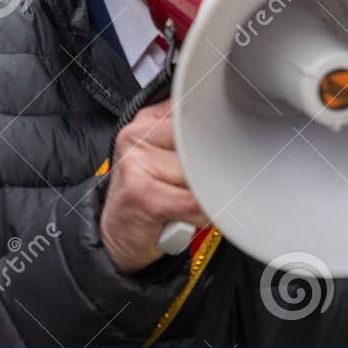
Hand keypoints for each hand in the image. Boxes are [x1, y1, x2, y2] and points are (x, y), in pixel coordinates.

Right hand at [99, 101, 206, 272]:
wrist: (115, 234)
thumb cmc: (146, 195)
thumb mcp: (162, 156)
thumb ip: (188, 138)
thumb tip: (231, 133)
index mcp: (146, 120)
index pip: (196, 112)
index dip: (215, 135)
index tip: (223, 150)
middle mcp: (137, 136)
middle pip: (200, 144)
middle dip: (209, 170)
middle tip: (201, 185)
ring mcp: (137, 164)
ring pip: (200, 175)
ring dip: (206, 196)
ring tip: (189, 203)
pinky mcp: (142, 195)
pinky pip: (194, 202)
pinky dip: (201, 216)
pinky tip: (189, 218)